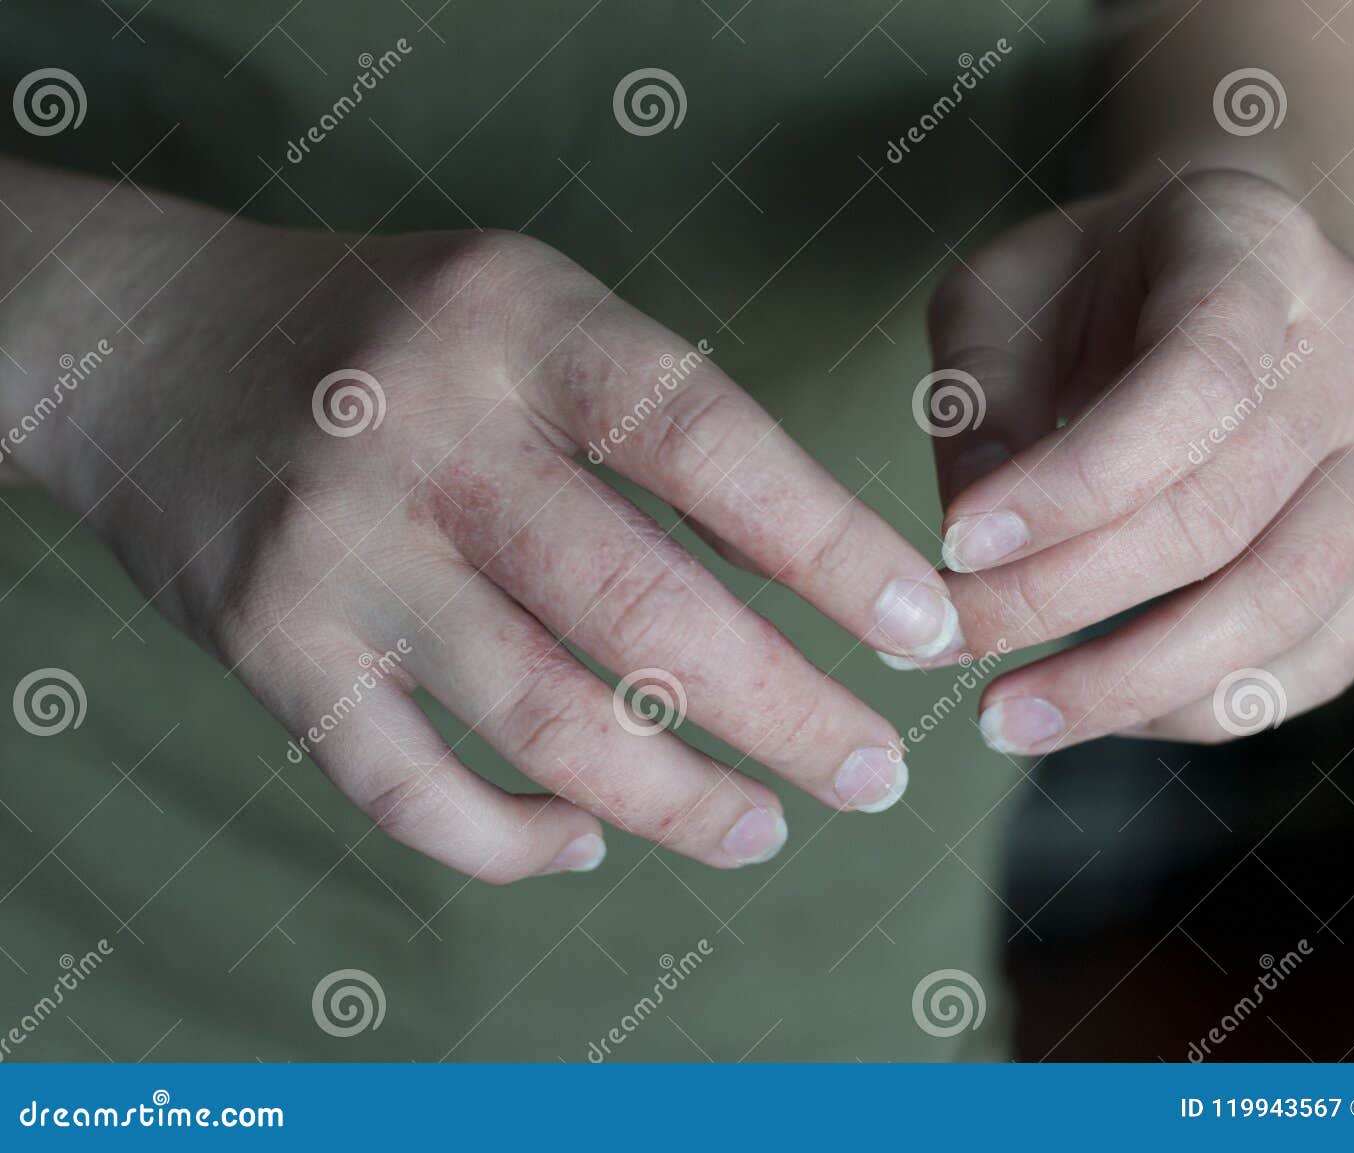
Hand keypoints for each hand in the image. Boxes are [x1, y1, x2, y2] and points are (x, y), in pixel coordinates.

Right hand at [26, 215, 962, 880]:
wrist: (159, 349)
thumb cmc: (400, 338)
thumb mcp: (537, 315)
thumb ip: (662, 421)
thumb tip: (818, 569)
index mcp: (519, 325)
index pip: (708, 443)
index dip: (830, 548)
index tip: (920, 631)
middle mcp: (425, 436)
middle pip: (641, 611)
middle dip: (785, 714)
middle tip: (871, 774)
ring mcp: (338, 552)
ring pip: (542, 721)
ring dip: (677, 800)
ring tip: (763, 829)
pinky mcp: (269, 649)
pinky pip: (410, 792)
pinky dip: (515, 840)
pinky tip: (590, 836)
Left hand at [924, 169, 1353, 750]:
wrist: (1215, 272)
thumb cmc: (1087, 289)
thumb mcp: (1002, 298)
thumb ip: (980, 404)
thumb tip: (971, 548)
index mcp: (1257, 247)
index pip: (1194, 379)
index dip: (1074, 482)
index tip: (958, 546)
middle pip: (1225, 512)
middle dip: (1066, 596)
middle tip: (955, 641)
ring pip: (1284, 604)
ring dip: (1130, 682)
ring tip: (1007, 716)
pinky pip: (1321, 659)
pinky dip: (1201, 705)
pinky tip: (1103, 710)